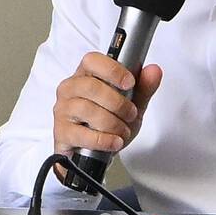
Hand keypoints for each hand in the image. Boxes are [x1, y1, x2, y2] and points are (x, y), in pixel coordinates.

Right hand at [51, 52, 161, 181]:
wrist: (95, 154)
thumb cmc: (110, 121)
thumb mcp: (132, 104)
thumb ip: (144, 87)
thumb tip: (154, 70)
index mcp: (86, 75)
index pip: (92, 60)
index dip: (112, 70)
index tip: (130, 83)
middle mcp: (70, 89)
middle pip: (92, 86)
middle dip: (118, 103)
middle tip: (131, 114)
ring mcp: (63, 110)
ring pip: (87, 110)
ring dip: (113, 123)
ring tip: (123, 131)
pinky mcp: (61, 132)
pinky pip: (82, 134)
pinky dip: (104, 139)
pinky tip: (114, 142)